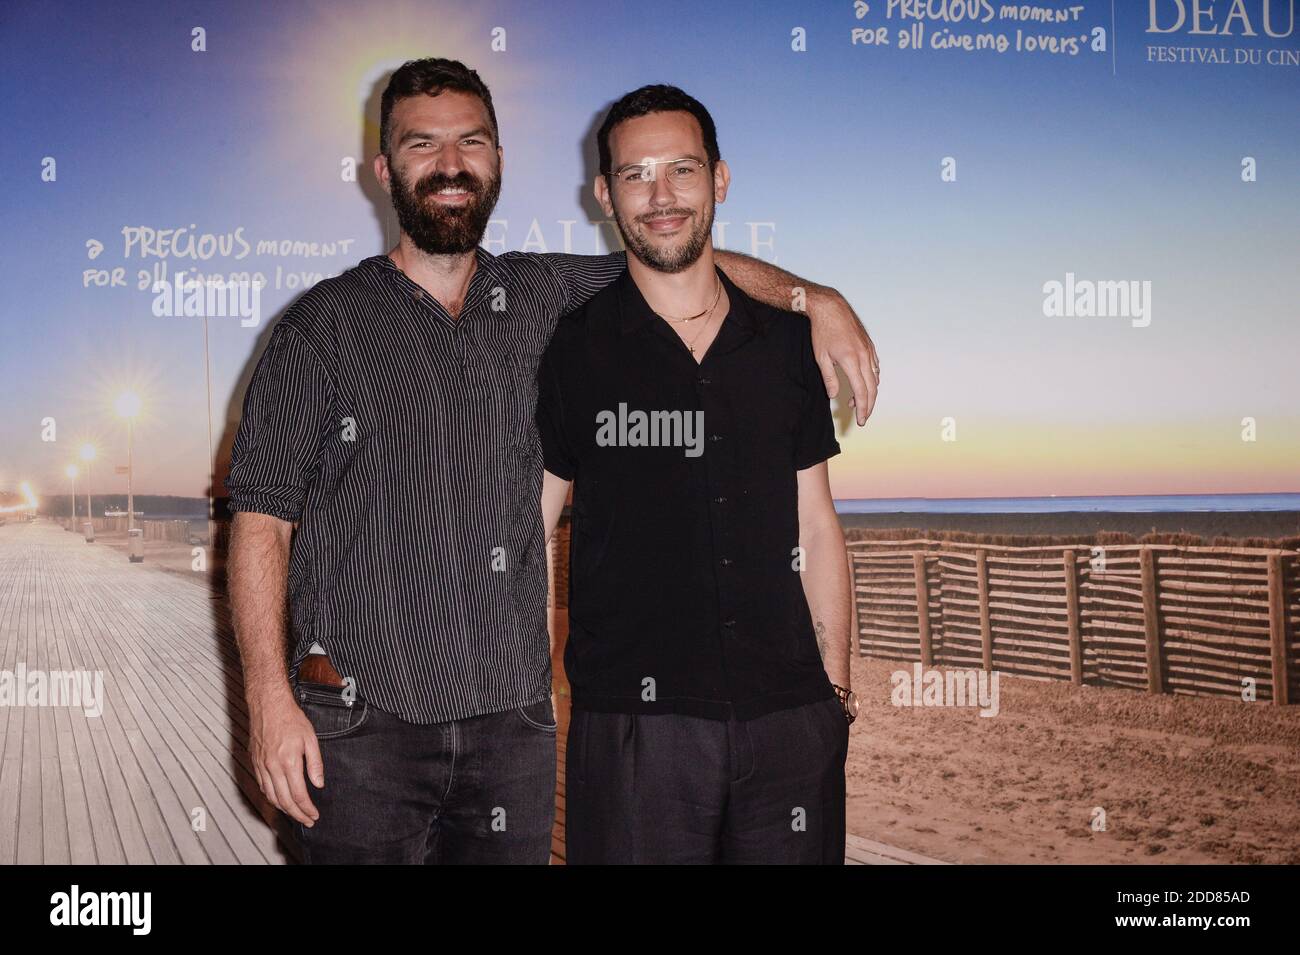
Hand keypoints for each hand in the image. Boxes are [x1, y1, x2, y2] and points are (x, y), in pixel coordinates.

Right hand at [248, 693, 323, 826]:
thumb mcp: (311, 739)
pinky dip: (271, 798)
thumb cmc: (290, 719)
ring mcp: (261, 766)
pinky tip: (280, 800)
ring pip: (271, 797)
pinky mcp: (255, 763)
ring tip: (296, 814)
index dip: (306, 809)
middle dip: (297, 814)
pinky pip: (262, 787)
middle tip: (307, 820)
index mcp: (288, 762)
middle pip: (284, 801)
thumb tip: (318, 784)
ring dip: (283, 809)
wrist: (268, 705)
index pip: (298, 795)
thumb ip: (315, 763)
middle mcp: (272, 767)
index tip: (314, 815)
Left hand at [808, 290, 879, 425]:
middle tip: (863, 418)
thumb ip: (829, 378)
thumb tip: (834, 395)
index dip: (863, 409)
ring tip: (856, 402)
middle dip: (869, 405)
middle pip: (872, 388)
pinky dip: (873, 378)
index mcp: (852, 361)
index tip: (861, 420)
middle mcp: (864, 356)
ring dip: (869, 392)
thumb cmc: (823, 331)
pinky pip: (875, 366)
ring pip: (875, 377)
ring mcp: (869, 350)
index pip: (862, 392)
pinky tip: (864, 382)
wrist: (831, 307)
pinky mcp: (869, 345)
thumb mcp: (821, 357)